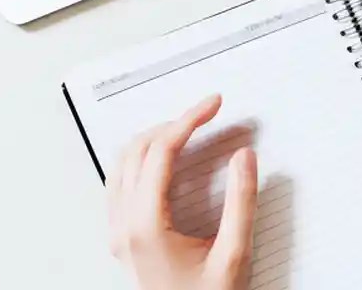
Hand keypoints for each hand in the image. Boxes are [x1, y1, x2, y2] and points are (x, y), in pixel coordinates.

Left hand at [108, 94, 257, 289]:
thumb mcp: (232, 256)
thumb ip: (241, 203)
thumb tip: (244, 158)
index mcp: (145, 226)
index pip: (161, 152)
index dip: (188, 120)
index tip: (211, 106)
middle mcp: (123, 226)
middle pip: (137, 150)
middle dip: (173, 123)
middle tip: (206, 112)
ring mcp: (117, 233)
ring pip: (122, 164)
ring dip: (153, 140)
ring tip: (187, 130)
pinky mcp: (121, 239)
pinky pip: (120, 184)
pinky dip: (142, 162)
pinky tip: (166, 162)